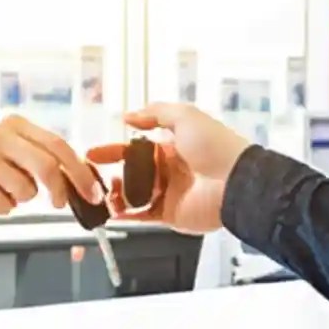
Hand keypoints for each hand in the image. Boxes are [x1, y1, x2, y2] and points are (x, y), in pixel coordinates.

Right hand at [0, 115, 101, 215]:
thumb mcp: (6, 145)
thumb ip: (37, 154)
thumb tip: (79, 177)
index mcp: (14, 123)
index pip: (58, 145)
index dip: (80, 171)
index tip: (93, 191)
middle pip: (47, 166)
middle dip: (62, 190)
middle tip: (62, 204)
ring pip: (25, 191)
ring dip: (20, 198)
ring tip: (1, 188)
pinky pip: (3, 205)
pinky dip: (2, 207)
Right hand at [87, 103, 251, 234]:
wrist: (235, 183)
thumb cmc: (215, 147)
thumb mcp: (185, 116)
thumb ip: (155, 113)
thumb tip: (129, 116)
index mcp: (174, 147)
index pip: (137, 148)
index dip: (115, 150)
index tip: (94, 153)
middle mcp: (170, 170)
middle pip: (133, 173)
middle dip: (113, 174)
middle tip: (95, 176)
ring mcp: (170, 193)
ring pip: (135, 194)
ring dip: (117, 194)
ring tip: (106, 194)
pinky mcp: (171, 214)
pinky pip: (144, 215)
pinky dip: (127, 214)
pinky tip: (113, 212)